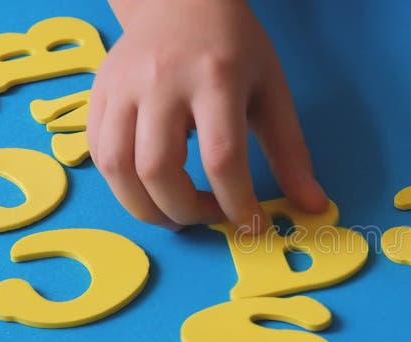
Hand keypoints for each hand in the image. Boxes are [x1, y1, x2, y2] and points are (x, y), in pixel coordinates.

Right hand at [88, 0, 326, 230]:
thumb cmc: (234, 46)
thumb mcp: (272, 92)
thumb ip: (290, 152)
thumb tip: (313, 206)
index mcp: (215, 79)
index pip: (222, 158)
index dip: (237, 204)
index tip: (253, 226)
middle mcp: (161, 82)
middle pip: (158, 170)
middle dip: (185, 211)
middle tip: (210, 216)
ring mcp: (122, 86)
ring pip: (116, 167)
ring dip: (146, 208)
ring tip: (177, 212)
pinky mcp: (98, 92)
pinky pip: (97, 152)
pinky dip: (122, 184)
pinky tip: (151, 186)